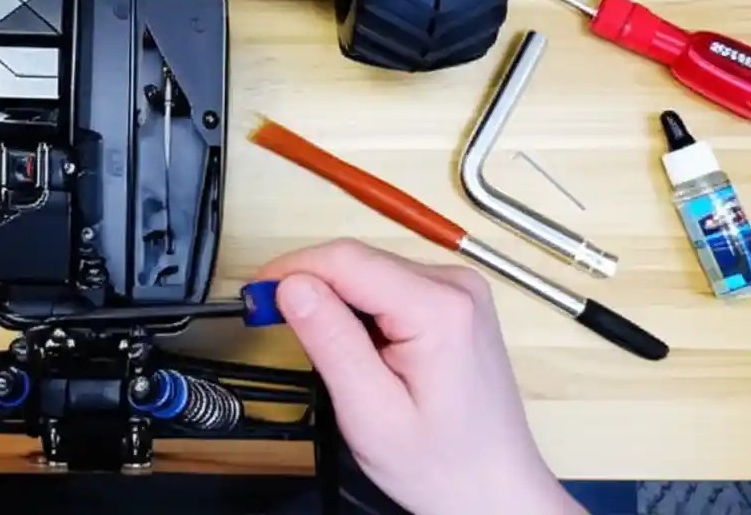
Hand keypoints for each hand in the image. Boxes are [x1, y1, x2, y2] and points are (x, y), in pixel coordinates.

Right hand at [265, 239, 583, 514]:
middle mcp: (456, 285)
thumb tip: (291, 286)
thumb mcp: (370, 413)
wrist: (496, 489)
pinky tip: (361, 350)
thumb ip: (331, 342)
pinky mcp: (454, 300)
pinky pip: (388, 286)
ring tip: (325, 351)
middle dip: (310, 287)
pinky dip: (360, 309)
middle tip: (271, 323)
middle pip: (357, 261)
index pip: (346, 259)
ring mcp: (459, 290)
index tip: (254, 297)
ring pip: (369, 271)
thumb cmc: (442, 465)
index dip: (290, 270)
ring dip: (335, 300)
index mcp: (440, 308)